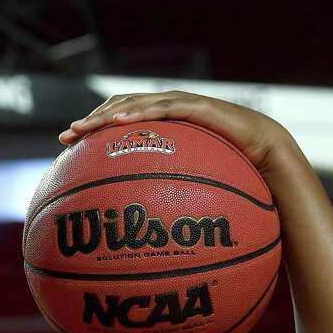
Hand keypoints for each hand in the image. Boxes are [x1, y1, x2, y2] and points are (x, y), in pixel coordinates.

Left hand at [57, 90, 297, 174]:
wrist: (267, 155)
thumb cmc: (230, 174)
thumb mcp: (189, 186)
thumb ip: (163, 194)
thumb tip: (136, 228)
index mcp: (161, 126)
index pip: (118, 121)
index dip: (92, 128)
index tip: (65, 145)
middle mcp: (166, 111)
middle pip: (119, 109)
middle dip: (91, 120)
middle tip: (67, 137)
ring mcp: (181, 105)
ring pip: (136, 104)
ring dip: (107, 115)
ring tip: (85, 127)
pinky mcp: (198, 107)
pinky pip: (164, 108)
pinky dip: (140, 113)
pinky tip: (119, 123)